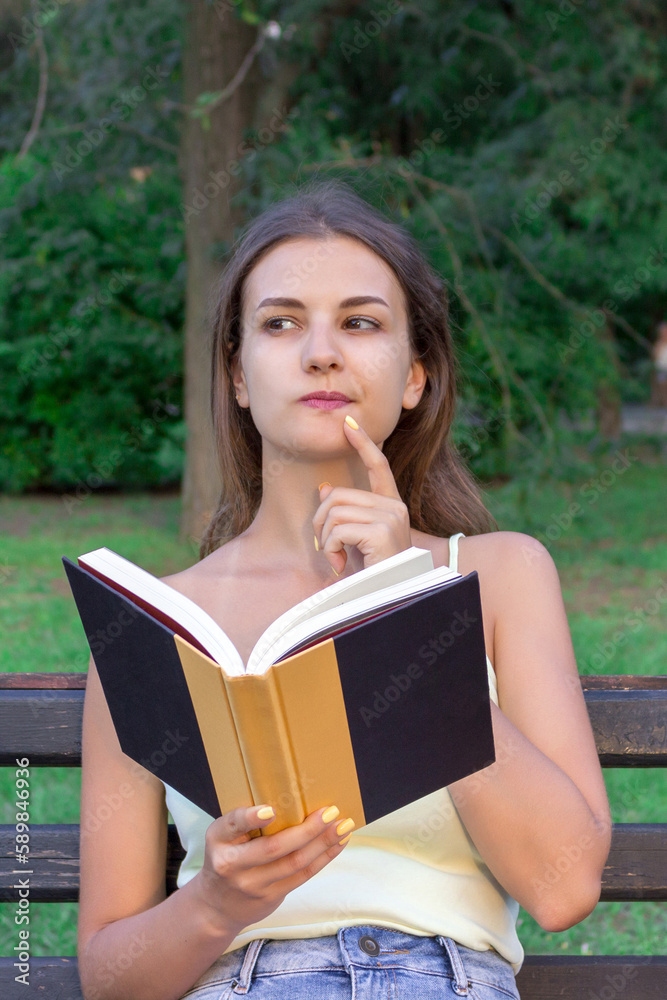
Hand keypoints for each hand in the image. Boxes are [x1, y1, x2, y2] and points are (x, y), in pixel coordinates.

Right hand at [194, 804, 352, 936]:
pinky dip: (323, 858)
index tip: (272, 810)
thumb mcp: (223, 837)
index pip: (233, 825)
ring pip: (294, 863)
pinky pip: (302, 876)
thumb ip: (246, 821)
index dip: (251, 818)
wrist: (217, 906)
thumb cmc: (226, 856)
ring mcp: (253, 884)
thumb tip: (293, 798)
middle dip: (307, 829)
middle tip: (329, 811)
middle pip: (274, 848)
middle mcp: (233, 863)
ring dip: (323, 843)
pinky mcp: (271, 896)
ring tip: (343, 826)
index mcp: (219, 840)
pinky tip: (338, 843)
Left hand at [312, 415, 411, 575]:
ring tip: (336, 559)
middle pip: (339, 495)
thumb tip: (325, 487)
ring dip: (325, 539)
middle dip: (321, 522)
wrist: (393, 602)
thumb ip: (345, 515)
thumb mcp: (356, 542)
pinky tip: (340, 565)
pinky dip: (331, 549)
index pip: (378, 466)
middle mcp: (395, 507)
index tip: (348, 424)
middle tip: (327, 548)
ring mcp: (391, 518)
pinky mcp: (382, 532)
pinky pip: (338, 529)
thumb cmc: (375, 576)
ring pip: (334, 511)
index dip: (363, 443)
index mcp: (392, 507)